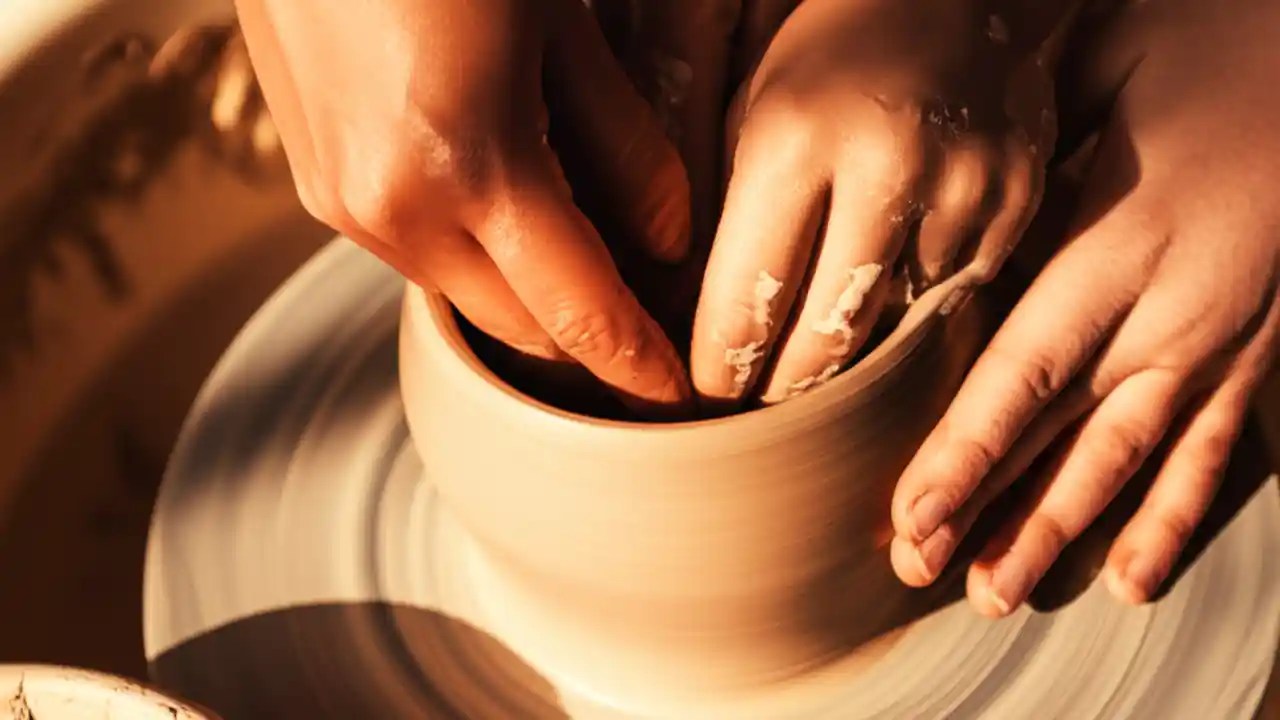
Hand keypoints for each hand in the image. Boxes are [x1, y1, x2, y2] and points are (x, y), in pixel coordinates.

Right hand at [234, 0, 691, 413]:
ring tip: (582, 257)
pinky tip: (504, 207)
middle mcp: (391, 210)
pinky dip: (472, 254)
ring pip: (463, 296)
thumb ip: (623, 142)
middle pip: (519, 329)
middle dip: (586, 343)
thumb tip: (667, 237)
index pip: (578, 314)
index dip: (636, 365)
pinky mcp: (314, 184)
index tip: (675, 399)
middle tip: (647, 324)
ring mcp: (339, 203)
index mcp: (466, 168)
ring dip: (527, 297)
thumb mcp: (561, 23)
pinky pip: (416, 251)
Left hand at [690, 0, 1060, 405]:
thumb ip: (735, 222)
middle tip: (763, 408)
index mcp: (794, 139)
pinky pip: (954, 293)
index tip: (711, 400)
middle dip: (786, 385)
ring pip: (895, 326)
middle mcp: (887, 165)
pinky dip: (917, 303)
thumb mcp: (751, 114)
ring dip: (856, 347)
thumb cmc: (826, 56)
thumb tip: (714, 335)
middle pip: (828, 337)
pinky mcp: (1018, 198)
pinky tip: (891, 284)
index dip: (723, 368)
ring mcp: (965, 183)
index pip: (749, 299)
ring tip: (824, 348)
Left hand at [890, 0, 1279, 614]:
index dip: (961, 456)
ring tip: (997, 596)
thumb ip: (1027, 145)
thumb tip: (941, 199)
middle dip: (989, 514)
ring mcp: (1222, 347)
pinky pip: (1214, 457)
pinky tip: (1131, 581)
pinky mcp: (1258, 356)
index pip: (1020, 377)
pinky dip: (1174, 524)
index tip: (910, 518)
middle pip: (1061, 438)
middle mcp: (1170, 317)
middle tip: (922, 576)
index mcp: (1120, 250)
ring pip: (1129, 465)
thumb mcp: (1106, 64)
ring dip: (1058, 534)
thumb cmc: (1216, 48)